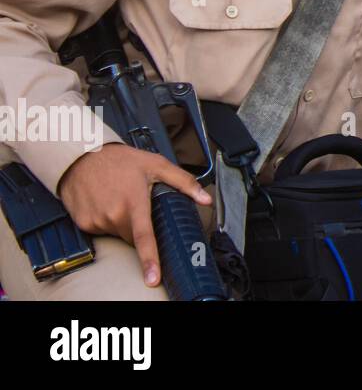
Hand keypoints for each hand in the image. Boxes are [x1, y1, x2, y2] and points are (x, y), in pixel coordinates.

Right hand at [58, 143, 211, 286]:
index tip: (153, 277)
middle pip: (133, 236)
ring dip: (122, 221)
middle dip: (139, 224)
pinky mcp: (83, 223)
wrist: (82, 156)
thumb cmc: (121, 160)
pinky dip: (106, 220)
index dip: (149, 259)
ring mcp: (96, 220)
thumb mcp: (156, 164)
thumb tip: (205, 199)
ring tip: (118, 197)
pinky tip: (105, 201)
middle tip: (135, 201)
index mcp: (134, 202)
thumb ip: (184, 182)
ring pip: (118, 233)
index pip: (143, 237)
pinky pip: (102, 229)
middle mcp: (113, 214)